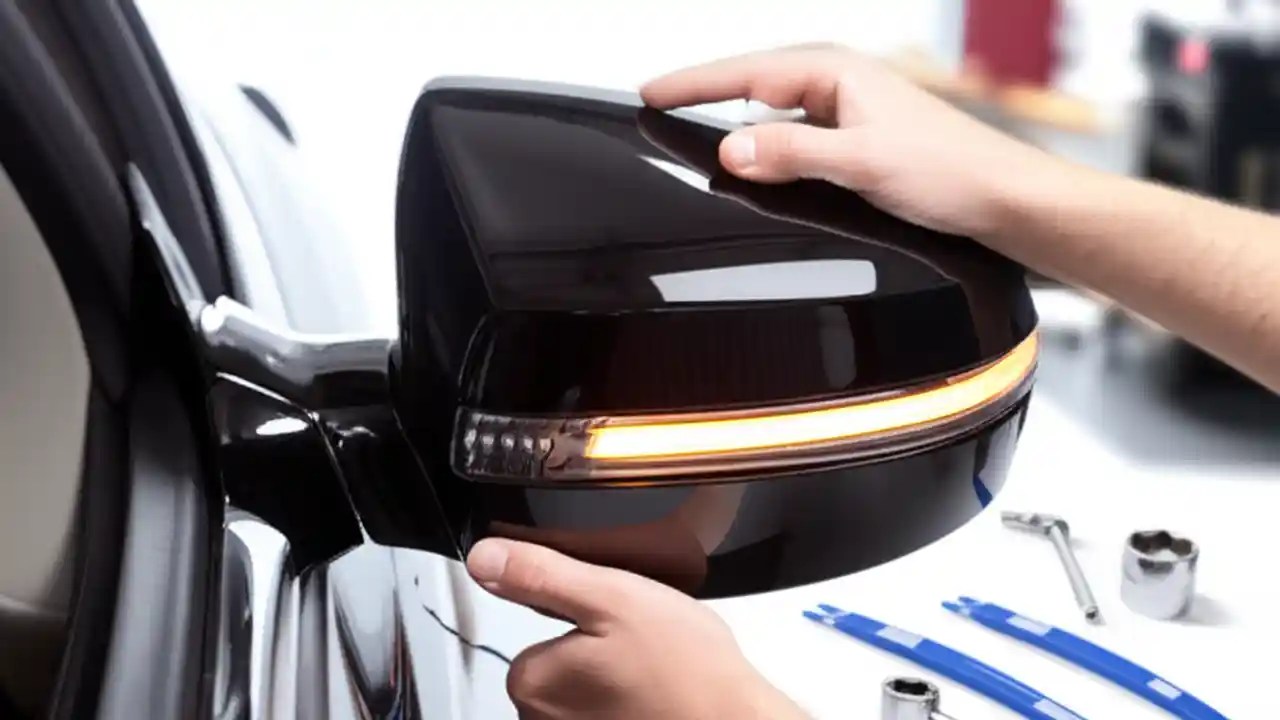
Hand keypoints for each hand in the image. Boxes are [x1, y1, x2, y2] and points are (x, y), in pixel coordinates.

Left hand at [466, 538, 806, 718]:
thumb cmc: (683, 669)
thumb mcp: (611, 597)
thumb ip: (540, 575)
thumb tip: (483, 557)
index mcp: (531, 682)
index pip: (536, 637)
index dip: (580, 620)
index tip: (618, 622)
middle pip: (559, 671)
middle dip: (597, 655)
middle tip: (646, 645)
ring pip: (587, 698)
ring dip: (616, 685)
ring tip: (659, 673)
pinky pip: (610, 714)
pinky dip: (632, 707)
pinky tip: (661, 701)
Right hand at [641, 43, 1059, 239]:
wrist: (1001, 198)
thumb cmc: (950, 170)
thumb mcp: (860, 162)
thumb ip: (790, 155)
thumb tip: (729, 150)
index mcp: (836, 73)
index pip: (745, 74)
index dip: (694, 84)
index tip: (651, 92)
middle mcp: (840, 85)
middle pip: (753, 86)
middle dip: (706, 94)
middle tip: (658, 103)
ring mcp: (848, 113)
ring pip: (774, 115)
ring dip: (738, 125)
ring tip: (694, 129)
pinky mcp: (856, 141)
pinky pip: (794, 138)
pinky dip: (769, 150)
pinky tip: (759, 169)